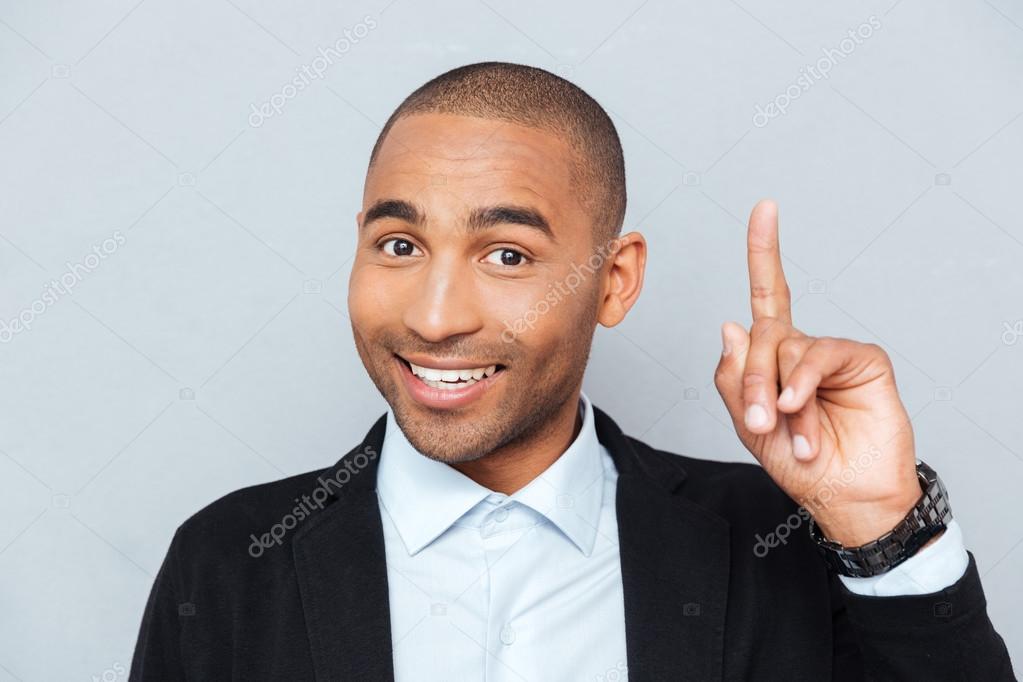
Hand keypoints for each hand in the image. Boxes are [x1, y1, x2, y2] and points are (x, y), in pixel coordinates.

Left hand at [713, 200, 922, 546]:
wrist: (845, 495)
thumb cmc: (799, 463)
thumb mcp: (750, 424)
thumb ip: (734, 377)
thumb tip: (729, 325)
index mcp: (775, 356)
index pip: (767, 294)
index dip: (765, 251)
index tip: (765, 207)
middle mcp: (802, 346)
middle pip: (763, 334)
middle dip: (753, 379)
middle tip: (760, 422)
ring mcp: (833, 351)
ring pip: (788, 350)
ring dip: (782, 398)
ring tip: (794, 435)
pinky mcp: (862, 358)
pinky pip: (818, 354)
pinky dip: (802, 384)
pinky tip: (799, 410)